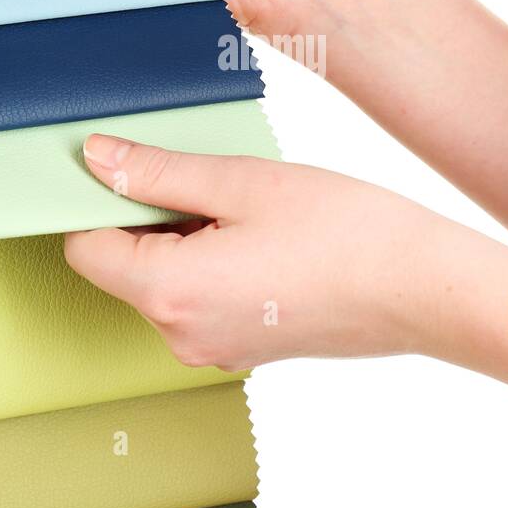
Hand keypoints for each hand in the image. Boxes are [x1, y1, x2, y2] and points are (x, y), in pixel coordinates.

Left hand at [63, 134, 486, 371]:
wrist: (421, 289)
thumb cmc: (344, 232)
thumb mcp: (242, 183)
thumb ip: (158, 172)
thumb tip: (96, 159)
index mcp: (172, 292)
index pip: (85, 248)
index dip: (96, 203)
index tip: (129, 167)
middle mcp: (181, 335)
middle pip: (123, 267)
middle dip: (147, 218)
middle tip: (209, 181)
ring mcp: (213, 349)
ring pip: (162, 283)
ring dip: (183, 239)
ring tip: (245, 210)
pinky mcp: (242, 348)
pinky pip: (198, 301)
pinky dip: (210, 264)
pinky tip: (261, 237)